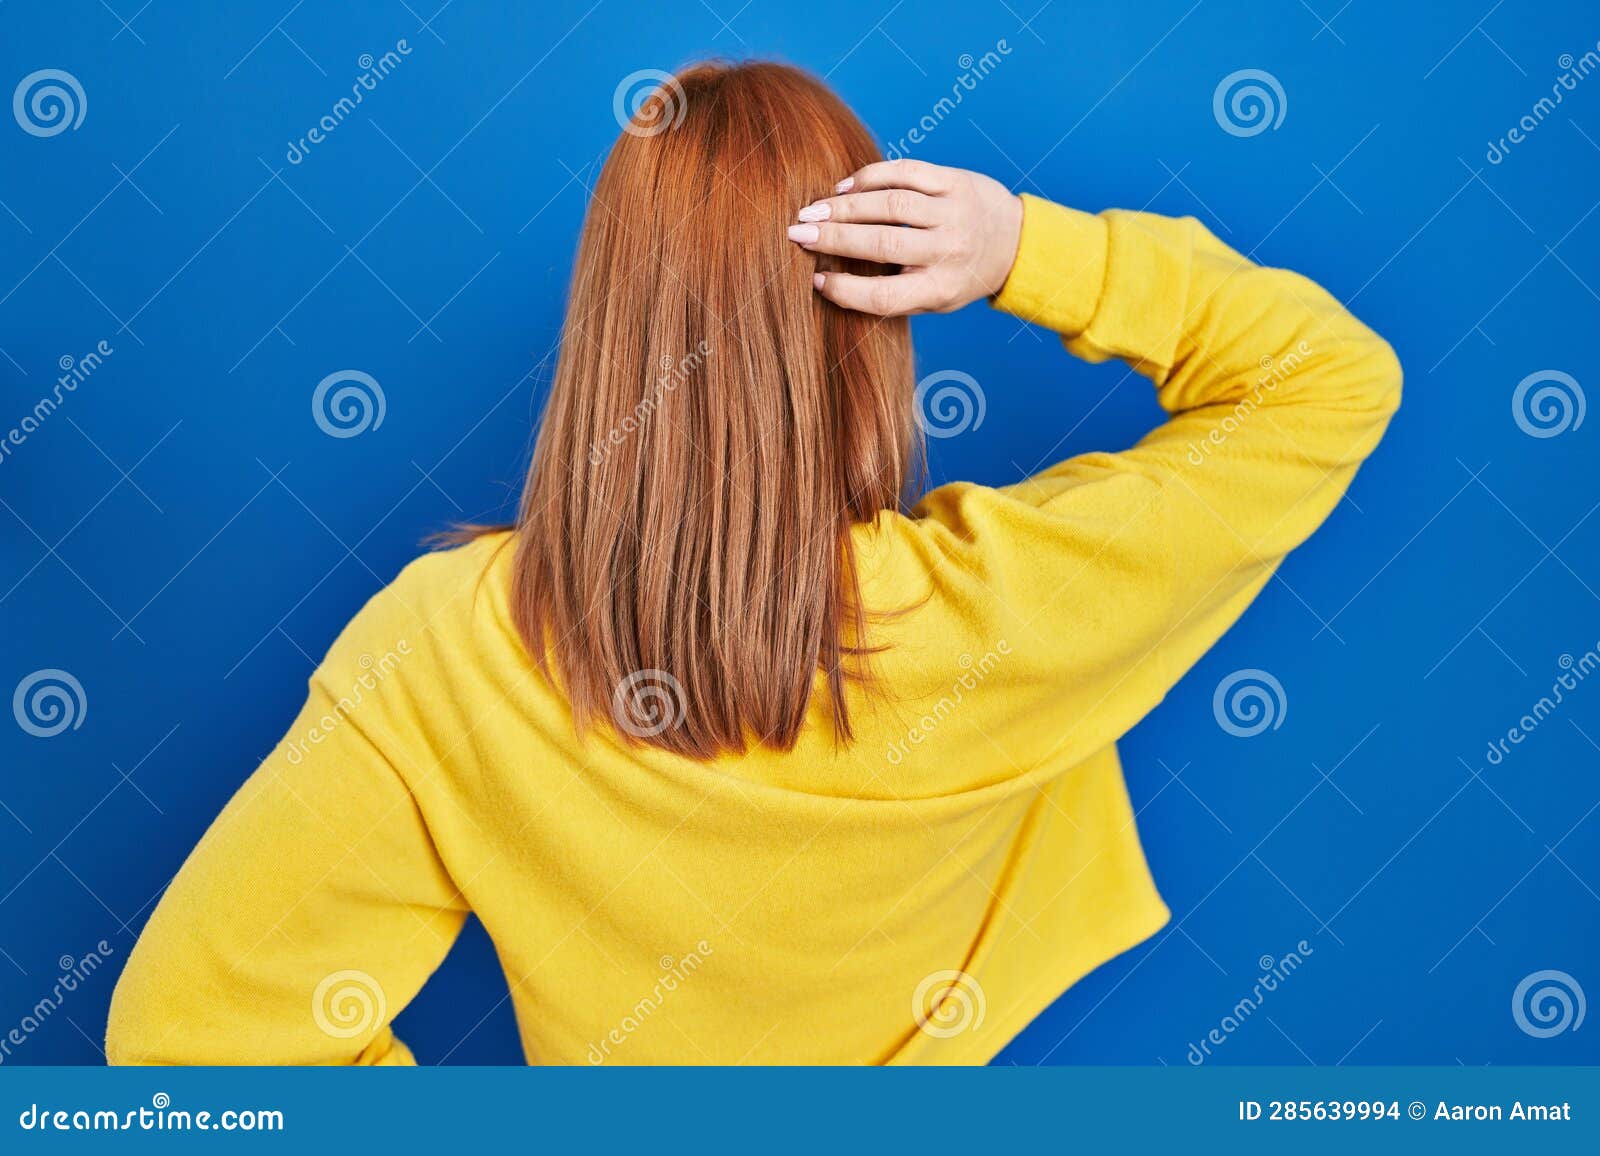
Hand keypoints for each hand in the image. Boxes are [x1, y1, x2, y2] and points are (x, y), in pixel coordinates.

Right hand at [786, 158, 1022, 315]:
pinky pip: (906, 173)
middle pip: (881, 245)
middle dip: (833, 238)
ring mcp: (954, 213)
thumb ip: (891, 291)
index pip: (883, 296)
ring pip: (890, 205)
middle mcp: (949, 252)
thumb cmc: (958, 274)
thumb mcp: (933, 298)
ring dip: (845, 206)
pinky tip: (845, 187)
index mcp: (940, 289)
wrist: (1014, 241)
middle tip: (796, 233)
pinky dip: (871, 177)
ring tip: (813, 210)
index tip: (815, 280)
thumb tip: (828, 277)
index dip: (844, 291)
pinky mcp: (955, 182)